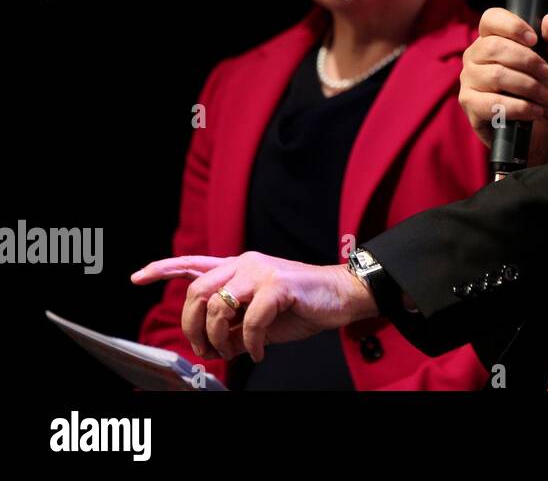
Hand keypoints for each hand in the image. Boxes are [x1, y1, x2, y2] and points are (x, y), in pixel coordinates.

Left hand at [131, 252, 378, 362]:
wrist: (342, 296)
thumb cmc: (302, 305)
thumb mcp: (260, 317)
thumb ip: (234, 325)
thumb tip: (215, 346)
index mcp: (239, 267)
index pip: (194, 263)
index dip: (163, 269)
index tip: (137, 277)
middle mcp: (246, 264)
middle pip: (196, 292)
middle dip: (191, 326)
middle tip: (203, 349)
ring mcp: (262, 272)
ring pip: (217, 306)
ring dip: (217, 338)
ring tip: (232, 351)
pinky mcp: (279, 285)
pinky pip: (250, 321)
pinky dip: (250, 343)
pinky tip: (258, 350)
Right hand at [459, 9, 547, 163]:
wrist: (540, 126)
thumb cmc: (544, 89)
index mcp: (492, 38)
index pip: (491, 18)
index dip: (512, 26)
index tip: (534, 40)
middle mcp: (474, 56)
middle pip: (494, 46)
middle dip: (527, 61)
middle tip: (545, 74)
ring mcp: (468, 80)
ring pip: (495, 75)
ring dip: (526, 85)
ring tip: (543, 95)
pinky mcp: (469, 104)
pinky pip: (492, 102)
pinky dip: (519, 107)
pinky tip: (533, 110)